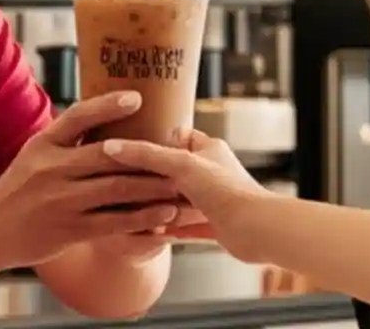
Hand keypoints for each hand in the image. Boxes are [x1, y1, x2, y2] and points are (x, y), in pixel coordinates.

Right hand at [0, 92, 181, 270]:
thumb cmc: (20, 188)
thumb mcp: (35, 154)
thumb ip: (67, 138)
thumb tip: (106, 111)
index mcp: (44, 144)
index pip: (78, 117)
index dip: (107, 105)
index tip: (137, 97)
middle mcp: (52, 169)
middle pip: (108, 155)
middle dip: (147, 154)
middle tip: (178, 149)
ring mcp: (62, 200)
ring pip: (117, 189)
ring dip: (152, 186)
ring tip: (180, 183)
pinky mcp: (70, 229)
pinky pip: (114, 222)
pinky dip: (142, 218)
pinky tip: (163, 214)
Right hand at [103, 129, 273, 262]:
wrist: (256, 228)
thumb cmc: (226, 190)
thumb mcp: (180, 164)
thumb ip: (146, 155)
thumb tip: (113, 146)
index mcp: (209, 149)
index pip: (179, 137)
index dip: (158, 140)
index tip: (134, 146)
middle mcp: (212, 172)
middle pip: (176, 171)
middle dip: (154, 178)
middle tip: (126, 180)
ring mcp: (214, 200)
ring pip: (180, 200)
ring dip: (160, 205)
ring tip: (132, 207)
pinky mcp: (215, 226)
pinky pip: (187, 227)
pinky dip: (171, 229)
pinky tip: (152, 232)